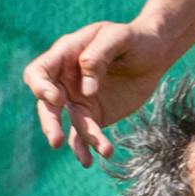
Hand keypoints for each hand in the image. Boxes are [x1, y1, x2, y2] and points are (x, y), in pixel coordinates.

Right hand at [20, 16, 176, 162]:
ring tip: (96, 152)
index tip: (57, 99)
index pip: (39, 72)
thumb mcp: (118, 37)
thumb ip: (98, 56)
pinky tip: (98, 158)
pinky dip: (88, 147)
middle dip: (50, 122)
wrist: (155, 54)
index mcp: (65, 55)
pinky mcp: (94, 115)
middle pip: (47, 104)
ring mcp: (78, 100)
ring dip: (79, 140)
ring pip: (68, 123)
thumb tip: (86, 90)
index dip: (41, 87)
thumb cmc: (134, 38)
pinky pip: (84, 134)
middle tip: (56, 140)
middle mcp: (66, 80)